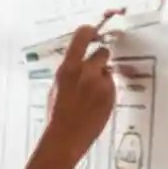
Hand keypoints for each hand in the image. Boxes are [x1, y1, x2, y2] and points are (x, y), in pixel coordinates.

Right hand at [43, 15, 117, 162]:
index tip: (91, 31)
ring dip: (101, 77)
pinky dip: (105, 91)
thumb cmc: (57, 113)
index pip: (83, 36)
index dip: (89, 31)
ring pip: (106, 71)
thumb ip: (69, 71)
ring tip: (90, 94)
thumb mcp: (56, 86)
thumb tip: (78, 62)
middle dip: (99, 59)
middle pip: (102, 52)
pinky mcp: (111, 95)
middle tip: (94, 69)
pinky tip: (95, 103)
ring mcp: (101, 84)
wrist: (65, 136)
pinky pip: (111, 86)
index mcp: (69, 68)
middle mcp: (87, 72)